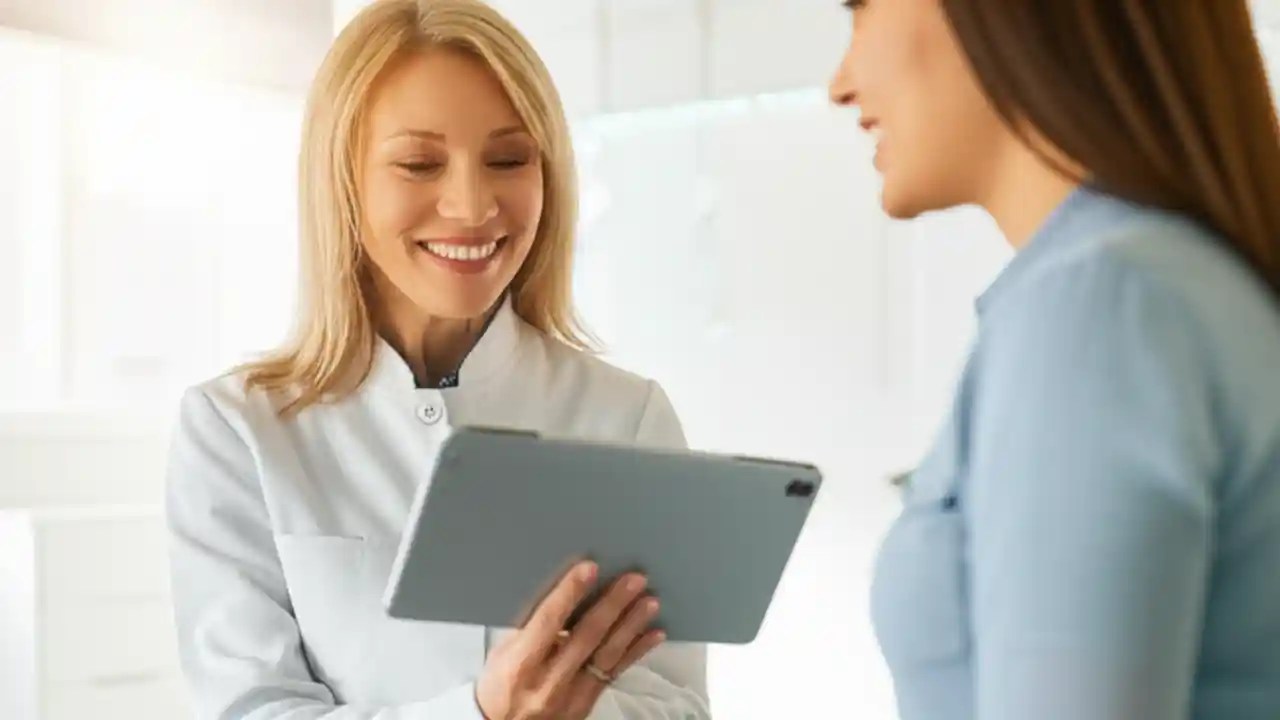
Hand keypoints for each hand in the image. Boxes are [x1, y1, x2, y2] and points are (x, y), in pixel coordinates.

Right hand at [475, 561, 665, 719]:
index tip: (590, 568)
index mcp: (521, 663)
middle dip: (613, 605)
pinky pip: (615, 674)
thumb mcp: (504, 654)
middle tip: (634, 580)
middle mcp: (548, 681)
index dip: (570, 592)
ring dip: (631, 626)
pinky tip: (653, 634)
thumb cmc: (500, 686)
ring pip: (607, 656)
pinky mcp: (587, 704)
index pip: (548, 621)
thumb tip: (564, 593)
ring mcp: (571, 696)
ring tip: (649, 602)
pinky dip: (636, 652)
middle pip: (586, 636)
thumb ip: (531, 628)